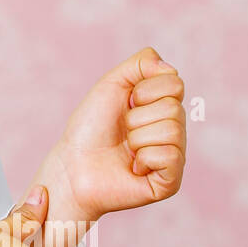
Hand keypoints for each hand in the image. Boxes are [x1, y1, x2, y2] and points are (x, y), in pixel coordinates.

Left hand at [43, 47, 186, 223]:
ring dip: (137, 138)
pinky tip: (133, 167)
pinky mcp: (170, 182)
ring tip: (126, 149)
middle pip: (173, 108)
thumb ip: (141, 64)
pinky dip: (143, 159)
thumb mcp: (112, 85)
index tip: (126, 105)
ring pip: (172, 131)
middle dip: (136, 117)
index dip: (143, 91)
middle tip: (122, 132)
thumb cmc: (90, 126)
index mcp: (164, 107)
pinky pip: (170, 156)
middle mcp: (174, 131)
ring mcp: (174, 157)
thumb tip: (170, 67)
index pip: (175, 84)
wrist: (72, 164)